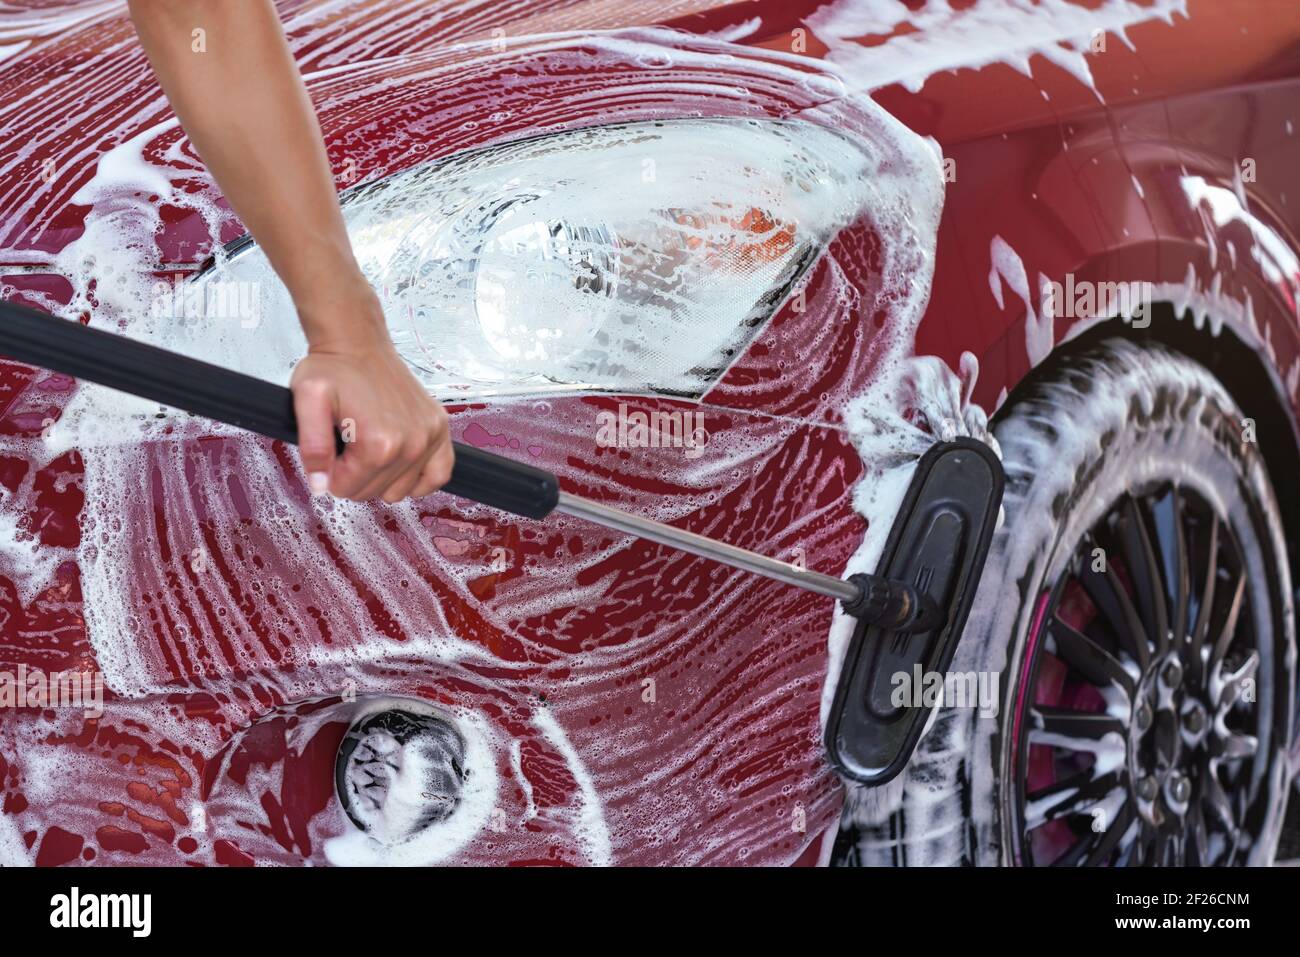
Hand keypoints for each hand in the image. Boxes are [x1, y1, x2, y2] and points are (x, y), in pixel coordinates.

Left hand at [290, 297, 452, 502]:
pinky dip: (420, 479)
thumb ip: (312, 448)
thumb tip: (321, 485)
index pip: (347, 489)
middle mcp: (411, 444)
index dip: (330, 473)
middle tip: (347, 445)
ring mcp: (429, 437)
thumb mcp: (307, 402)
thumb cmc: (334, 368)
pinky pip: (439, 475)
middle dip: (354, 475)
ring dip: (383, 477)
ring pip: (402, 490)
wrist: (359, 342)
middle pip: (374, 492)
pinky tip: (402, 466)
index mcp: (379, 443)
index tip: (330, 450)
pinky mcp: (439, 428)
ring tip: (371, 447)